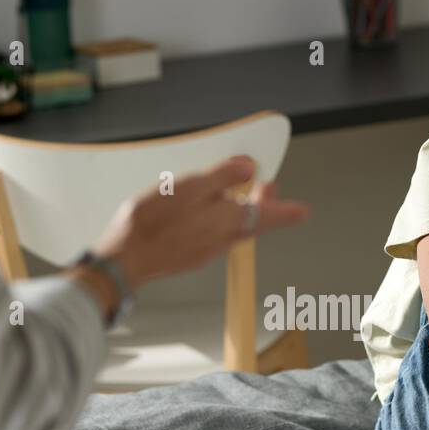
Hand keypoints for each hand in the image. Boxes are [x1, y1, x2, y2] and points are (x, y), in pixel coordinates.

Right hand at [90, 155, 309, 286]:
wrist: (126, 261)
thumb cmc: (152, 223)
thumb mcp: (189, 187)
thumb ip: (221, 177)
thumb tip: (248, 168)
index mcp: (227, 220)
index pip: (267, 215)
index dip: (285, 210)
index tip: (302, 211)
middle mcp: (222, 239)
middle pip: (253, 222)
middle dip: (264, 204)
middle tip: (269, 188)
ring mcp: (206, 251)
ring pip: (234, 229)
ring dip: (242, 211)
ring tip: (239, 194)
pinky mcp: (190, 257)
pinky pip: (215, 236)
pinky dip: (220, 221)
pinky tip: (208, 214)